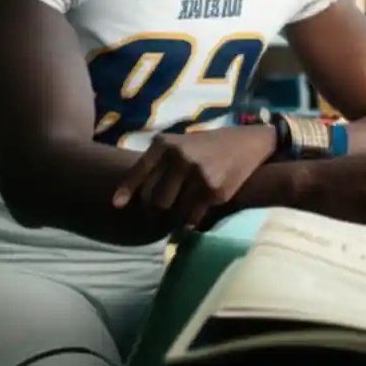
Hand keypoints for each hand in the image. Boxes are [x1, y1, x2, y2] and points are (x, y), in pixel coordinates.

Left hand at [111, 125, 275, 229]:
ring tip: (174, 219)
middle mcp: (180, 158)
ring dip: (172, 220)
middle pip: (155, 199)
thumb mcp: (181, 143)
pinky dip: (188, 222)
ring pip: (173, 211)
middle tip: (156, 216)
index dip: (126, 190)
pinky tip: (190, 219)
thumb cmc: (208, 145)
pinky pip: (192, 217)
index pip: (140, 171)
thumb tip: (132, 194)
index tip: (117, 205)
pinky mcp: (214, 191)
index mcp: (167, 144)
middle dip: (154, 211)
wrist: (248, 143)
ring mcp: (198, 175)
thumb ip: (159, 162)